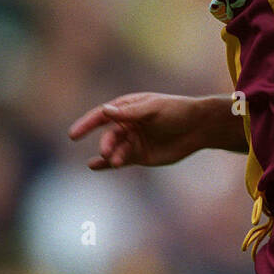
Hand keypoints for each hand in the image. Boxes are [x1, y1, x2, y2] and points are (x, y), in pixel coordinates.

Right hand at [68, 92, 207, 169]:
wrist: (199, 127)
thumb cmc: (177, 111)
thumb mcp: (154, 109)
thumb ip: (130, 112)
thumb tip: (105, 110)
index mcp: (127, 108)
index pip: (102, 115)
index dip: (86, 124)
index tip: (74, 134)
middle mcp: (126, 124)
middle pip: (109, 136)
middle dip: (106, 144)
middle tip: (109, 152)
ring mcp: (132, 140)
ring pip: (115, 150)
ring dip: (112, 156)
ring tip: (116, 161)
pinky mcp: (139, 155)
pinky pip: (120, 160)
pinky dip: (106, 165)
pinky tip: (94, 166)